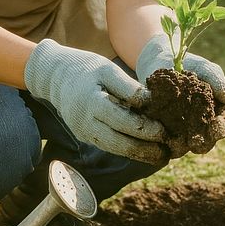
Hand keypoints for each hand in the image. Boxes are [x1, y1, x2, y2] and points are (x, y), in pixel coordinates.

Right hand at [24, 39, 165, 163]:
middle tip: (168, 152)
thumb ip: (129, 87)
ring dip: (139, 154)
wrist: (55, 77)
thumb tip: (152, 101)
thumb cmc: (87, 69)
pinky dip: (127, 149)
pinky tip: (145, 150)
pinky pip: (109, 146)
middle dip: (146, 149)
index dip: (146, 129)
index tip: (165, 130)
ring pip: (115, 149)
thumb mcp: (108, 70)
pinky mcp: (85, 136)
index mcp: (93, 104)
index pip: (125, 122)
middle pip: (120, 143)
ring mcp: (84, 133)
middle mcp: (86, 123)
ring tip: (161, 156)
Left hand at [136, 34, 224, 157]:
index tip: (217, 126)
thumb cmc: (188, 65)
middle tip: (197, 141)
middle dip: (204, 143)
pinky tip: (164, 136)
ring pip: (186, 146)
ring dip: (184, 146)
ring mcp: (181, 129)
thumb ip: (217, 80)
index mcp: (216, 110)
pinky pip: (166, 141)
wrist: (160, 60)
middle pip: (208, 141)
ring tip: (179, 141)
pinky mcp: (163, 129)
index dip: (223, 129)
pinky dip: (166, 141)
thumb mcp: (204, 68)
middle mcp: (200, 124)